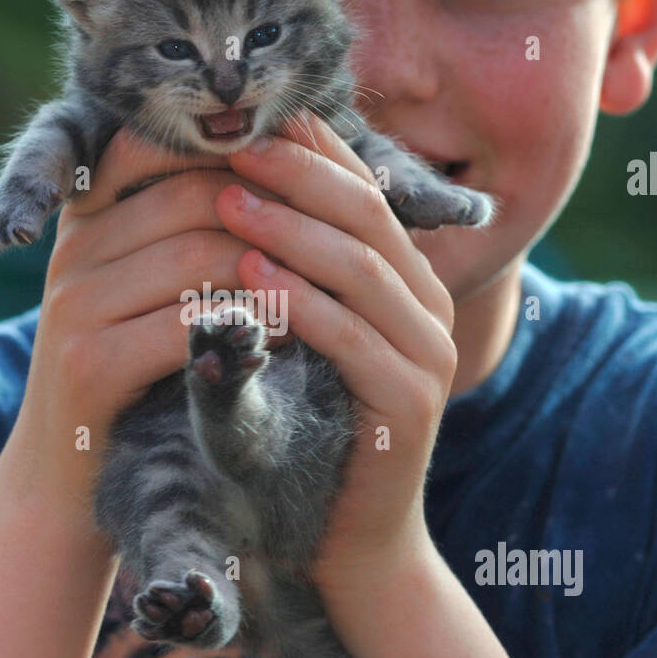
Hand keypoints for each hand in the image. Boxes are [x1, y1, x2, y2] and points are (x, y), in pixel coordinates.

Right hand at [9, 129, 286, 505]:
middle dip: (273, 217)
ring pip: (196, 257)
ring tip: (320, 290)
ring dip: (270, 273)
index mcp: (86, 215)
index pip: (164, 146)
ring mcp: (73, 304)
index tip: (305, 183)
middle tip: (335, 239)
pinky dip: (248, 329)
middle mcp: (72, 248)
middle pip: (193, 196)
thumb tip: (289, 162)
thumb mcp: (144, 288)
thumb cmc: (132, 372)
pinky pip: (187, 325)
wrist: (68, 478)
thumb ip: (184, 230)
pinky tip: (288, 341)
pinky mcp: (88, 363)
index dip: (240, 157)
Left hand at [214, 114, 457, 610]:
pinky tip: (248, 278)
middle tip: (232, 145)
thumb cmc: (298, 429)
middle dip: (297, 175)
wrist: (334, 538)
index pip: (361, 190)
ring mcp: (428, 356)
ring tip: (229, 201)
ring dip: (292, 229)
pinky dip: (300, 302)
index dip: (306, 149)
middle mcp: (428, 307)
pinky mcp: (410, 405)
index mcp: (404, 279)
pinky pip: (353, 338)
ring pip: (362, 269)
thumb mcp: (292, 335)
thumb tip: (227, 182)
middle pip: (367, 216)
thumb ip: (285, 267)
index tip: (242, 118)